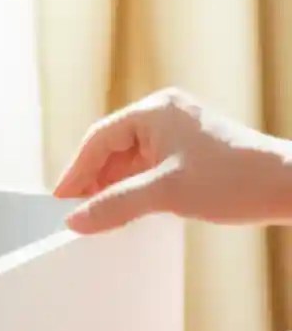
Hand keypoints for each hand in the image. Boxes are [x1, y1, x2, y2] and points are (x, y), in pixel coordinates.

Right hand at [53, 88, 291, 233]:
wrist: (290, 187)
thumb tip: (75, 220)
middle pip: (112, 148)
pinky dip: (137, 186)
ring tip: (102, 215)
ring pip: (131, 159)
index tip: (61, 199)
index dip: (76, 171)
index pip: (98, 139)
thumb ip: (114, 205)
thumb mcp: (165, 194)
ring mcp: (180, 131)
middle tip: (79, 211)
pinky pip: (150, 165)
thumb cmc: (235, 180)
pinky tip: (131, 209)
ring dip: (116, 186)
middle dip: (95, 180)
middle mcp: (164, 113)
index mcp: (154, 110)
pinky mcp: (192, 149)